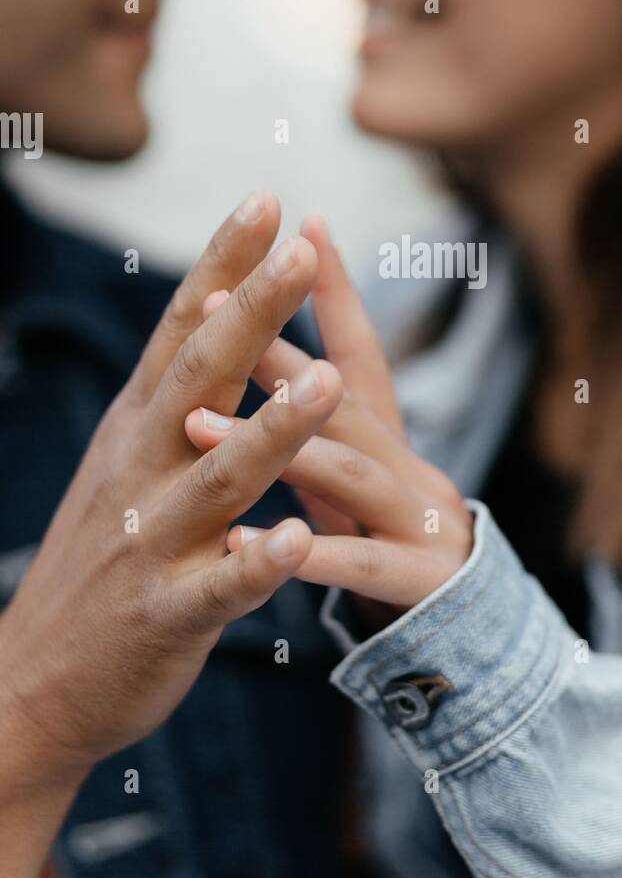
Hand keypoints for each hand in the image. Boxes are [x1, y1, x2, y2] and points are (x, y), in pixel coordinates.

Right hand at [0, 193, 342, 788]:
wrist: (36, 678)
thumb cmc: (104, 557)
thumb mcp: (129, 461)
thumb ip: (178, 396)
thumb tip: (221, 311)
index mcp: (139, 428)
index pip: (182, 329)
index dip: (221, 264)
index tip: (264, 199)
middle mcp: (142, 470)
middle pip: (201, 380)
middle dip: (253, 313)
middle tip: (299, 252)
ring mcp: (151, 542)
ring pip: (219, 476)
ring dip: (273, 430)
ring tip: (328, 385)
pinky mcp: (167, 615)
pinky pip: (219, 587)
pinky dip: (256, 563)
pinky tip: (296, 540)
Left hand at [185, 215, 472, 626]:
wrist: (465, 630)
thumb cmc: (386, 534)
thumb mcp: (354, 467)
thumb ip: (324, 410)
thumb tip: (275, 335)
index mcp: (387, 435)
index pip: (361, 348)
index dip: (332, 288)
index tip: (299, 223)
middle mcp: (408, 464)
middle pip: (343, 399)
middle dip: (276, 353)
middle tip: (210, 311)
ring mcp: (420, 520)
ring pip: (353, 473)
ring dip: (279, 444)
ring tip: (196, 427)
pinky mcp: (421, 580)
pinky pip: (361, 565)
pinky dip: (308, 555)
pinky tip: (252, 547)